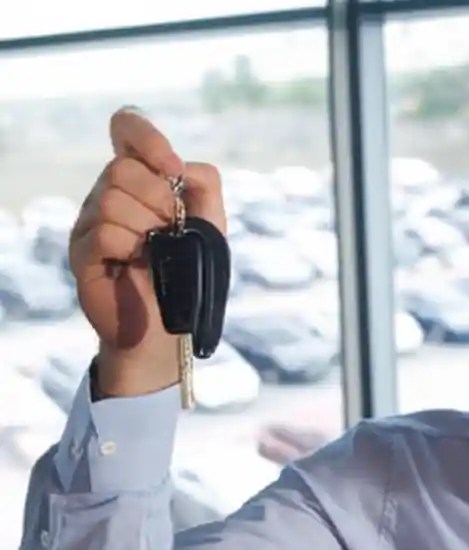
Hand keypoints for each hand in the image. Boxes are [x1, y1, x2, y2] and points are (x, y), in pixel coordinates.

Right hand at [69, 107, 226, 396]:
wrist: (174, 325)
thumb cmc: (190, 272)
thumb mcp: (210, 224)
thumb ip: (204, 184)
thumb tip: (176, 166)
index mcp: (140, 179)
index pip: (126, 128)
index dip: (144, 135)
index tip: (171, 165)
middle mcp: (109, 193)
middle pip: (123, 167)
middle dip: (160, 200)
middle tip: (170, 231)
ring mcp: (91, 221)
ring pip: (112, 199)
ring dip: (147, 228)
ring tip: (153, 252)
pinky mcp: (82, 252)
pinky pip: (105, 233)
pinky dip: (130, 248)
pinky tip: (136, 264)